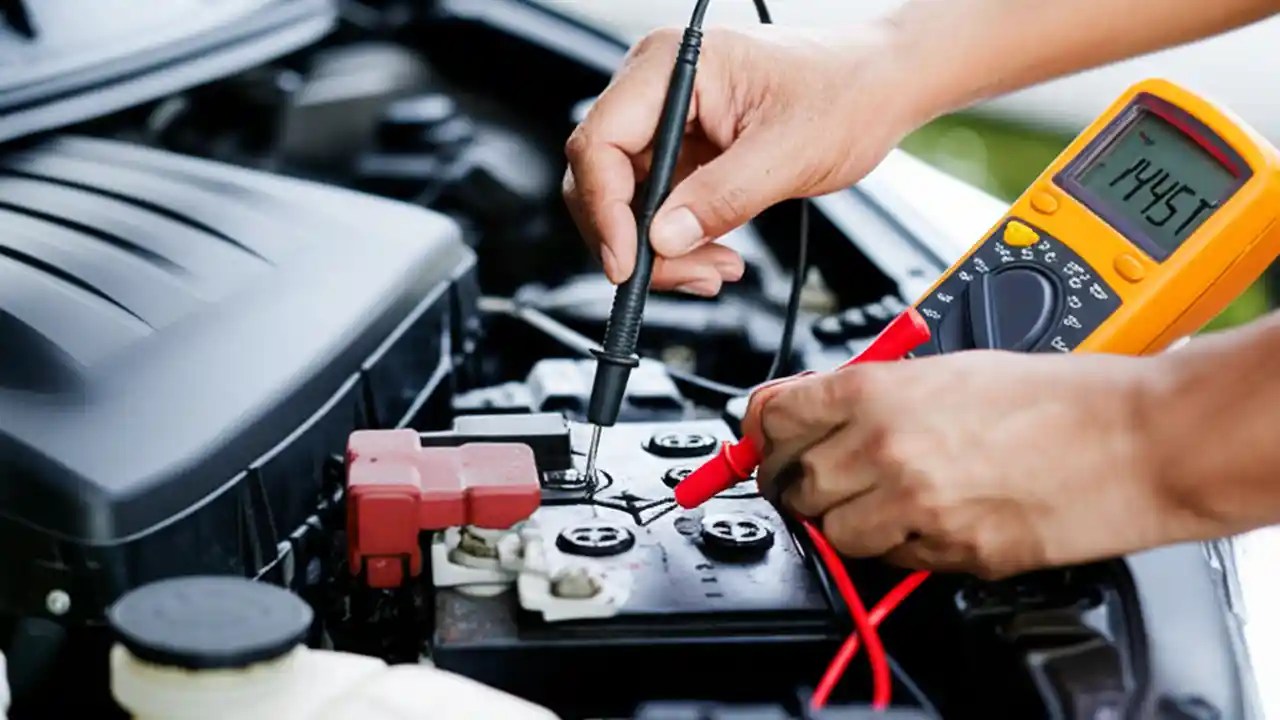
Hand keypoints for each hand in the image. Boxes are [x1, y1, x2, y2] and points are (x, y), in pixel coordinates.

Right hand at [563, 23, 920, 295]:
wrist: (879, 87)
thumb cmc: (845, 91)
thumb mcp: (788, 153)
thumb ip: (722, 198)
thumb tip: (663, 239)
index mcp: (674, 66)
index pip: (601, 142)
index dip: (604, 209)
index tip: (628, 262)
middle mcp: (658, 88)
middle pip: (602, 176)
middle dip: (635, 239)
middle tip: (682, 275)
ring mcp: (668, 121)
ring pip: (627, 201)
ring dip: (662, 249)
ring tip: (713, 269)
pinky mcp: (683, 150)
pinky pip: (658, 206)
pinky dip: (679, 241)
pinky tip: (713, 256)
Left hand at [743, 350, 1208, 579]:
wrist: (1134, 440)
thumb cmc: (1057, 395)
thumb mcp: (948, 366)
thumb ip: (873, 393)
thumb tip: (814, 410)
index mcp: (877, 390)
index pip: (772, 415)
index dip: (762, 432)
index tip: (764, 441)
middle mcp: (884, 447)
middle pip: (791, 483)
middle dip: (800, 483)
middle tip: (823, 477)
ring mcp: (914, 505)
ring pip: (832, 533)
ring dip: (846, 522)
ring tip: (886, 500)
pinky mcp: (948, 552)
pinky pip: (890, 560)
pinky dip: (898, 547)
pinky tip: (932, 518)